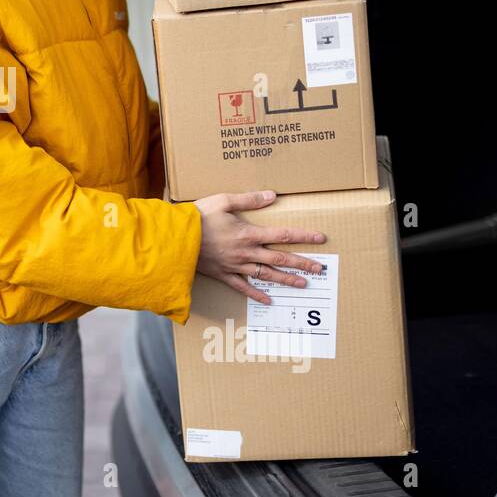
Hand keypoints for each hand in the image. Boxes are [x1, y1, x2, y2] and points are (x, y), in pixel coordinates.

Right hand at [192, 190, 327, 304]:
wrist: (176, 239)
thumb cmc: (198, 217)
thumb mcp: (223, 201)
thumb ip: (249, 199)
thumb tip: (272, 195)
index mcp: (248, 233)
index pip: (282, 235)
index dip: (303, 236)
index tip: (320, 238)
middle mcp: (246, 252)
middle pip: (279, 258)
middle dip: (301, 262)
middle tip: (319, 268)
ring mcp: (235, 266)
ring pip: (266, 274)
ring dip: (286, 279)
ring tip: (303, 284)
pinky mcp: (223, 274)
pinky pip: (243, 287)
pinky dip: (256, 294)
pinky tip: (269, 300)